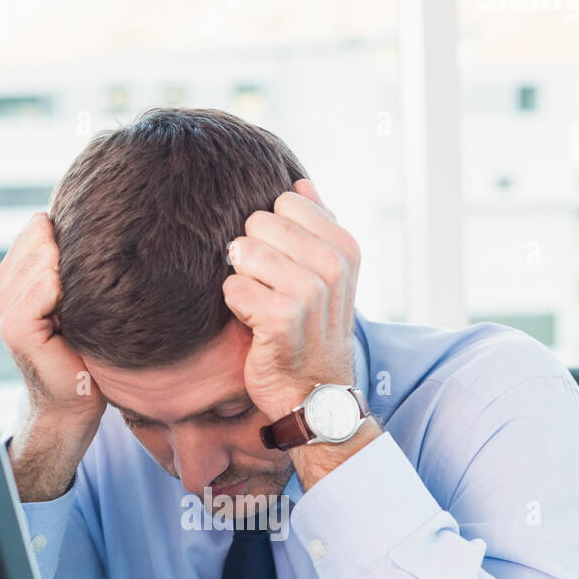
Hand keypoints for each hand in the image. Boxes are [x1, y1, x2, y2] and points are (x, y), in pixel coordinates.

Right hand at [0, 212, 105, 426]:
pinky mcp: (14, 327)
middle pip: (40, 239)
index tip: (87, 275)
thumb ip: (65, 263)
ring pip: (43, 260)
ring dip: (71, 280)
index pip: (36, 229)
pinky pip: (43, 285)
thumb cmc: (81, 352)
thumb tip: (84, 216)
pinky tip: (71, 317)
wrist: (75, 402)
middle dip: (72, 260)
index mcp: (8, 280)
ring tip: (78, 313)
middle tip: (84, 301)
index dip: (68, 243)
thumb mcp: (74, 299)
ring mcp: (0, 309)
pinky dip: (63, 295)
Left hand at [221, 178, 360, 422]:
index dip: (273, 234)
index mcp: (346, 247)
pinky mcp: (281, 317)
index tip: (286, 269)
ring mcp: (309, 292)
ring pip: (243, 252)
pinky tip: (256, 326)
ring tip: (262, 307)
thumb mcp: (328, 276)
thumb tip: (300, 182)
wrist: (314, 396)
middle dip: (254, 256)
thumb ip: (317, 226)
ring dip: (243, 281)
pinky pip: (232, 287)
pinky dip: (235, 307)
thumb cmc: (312, 331)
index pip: (285, 201)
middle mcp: (333, 266)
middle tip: (271, 291)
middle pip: (259, 222)